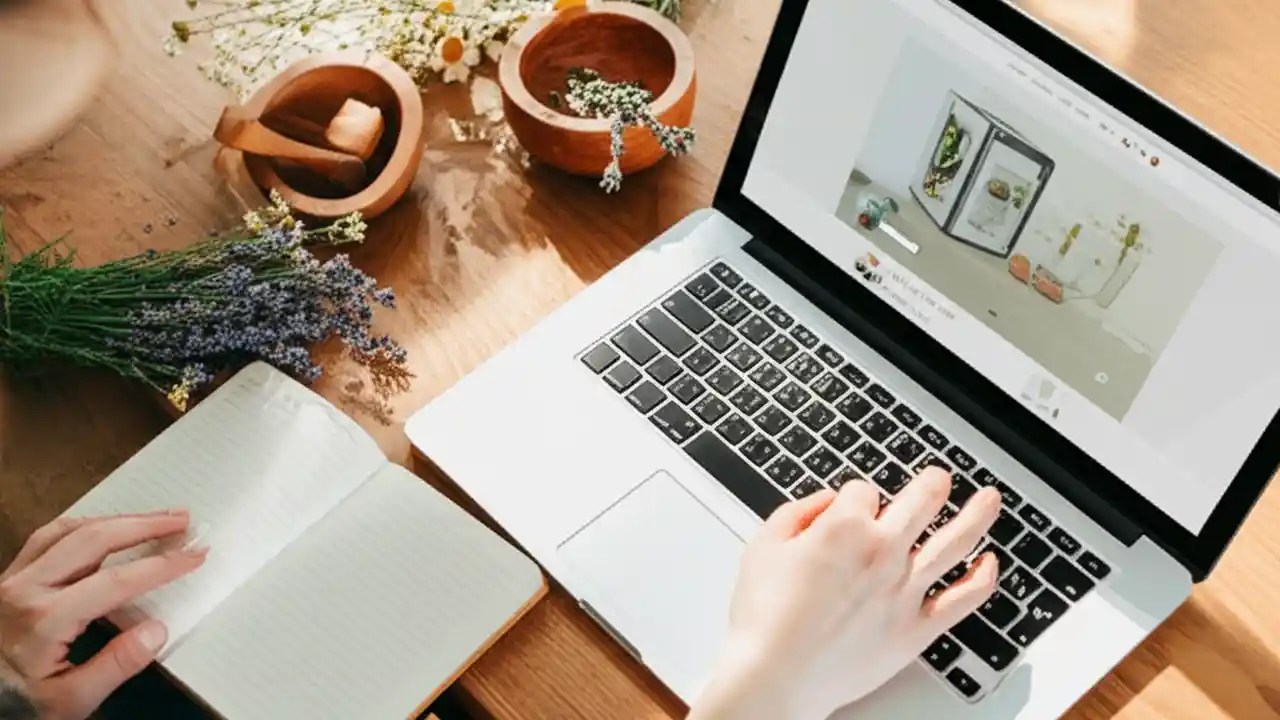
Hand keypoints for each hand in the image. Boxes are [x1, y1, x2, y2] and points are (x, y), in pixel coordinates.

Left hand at [0, 511, 207, 719]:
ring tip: (152, 517)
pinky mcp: (6, 579)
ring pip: (68, 530)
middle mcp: (25, 589)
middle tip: (182, 519)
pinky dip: (82, 525)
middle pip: (93, 540)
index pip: (116, 581)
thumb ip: (115, 666)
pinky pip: (47, 537)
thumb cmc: (18, 706)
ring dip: (115, 519)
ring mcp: (12, 579)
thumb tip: (158, 630)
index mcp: (44, 620)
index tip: (195, 556)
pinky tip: (104, 526)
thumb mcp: (70, 702)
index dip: (161, 566)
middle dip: (143, 525)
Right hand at [690, 468, 1000, 719]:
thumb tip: (825, 501)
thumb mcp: (763, 545)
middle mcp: (883, 552)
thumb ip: (797, 511)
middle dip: (933, 483)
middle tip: (940, 478)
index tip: (845, 511)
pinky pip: (963, 599)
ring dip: (977, 514)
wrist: (775, 675)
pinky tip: (989, 563)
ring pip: (956, 541)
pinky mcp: (916, 629)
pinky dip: (982, 578)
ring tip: (990, 499)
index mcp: (844, 527)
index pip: (863, 491)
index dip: (853, 498)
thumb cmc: (764, 617)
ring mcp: (905, 591)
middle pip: (923, 500)